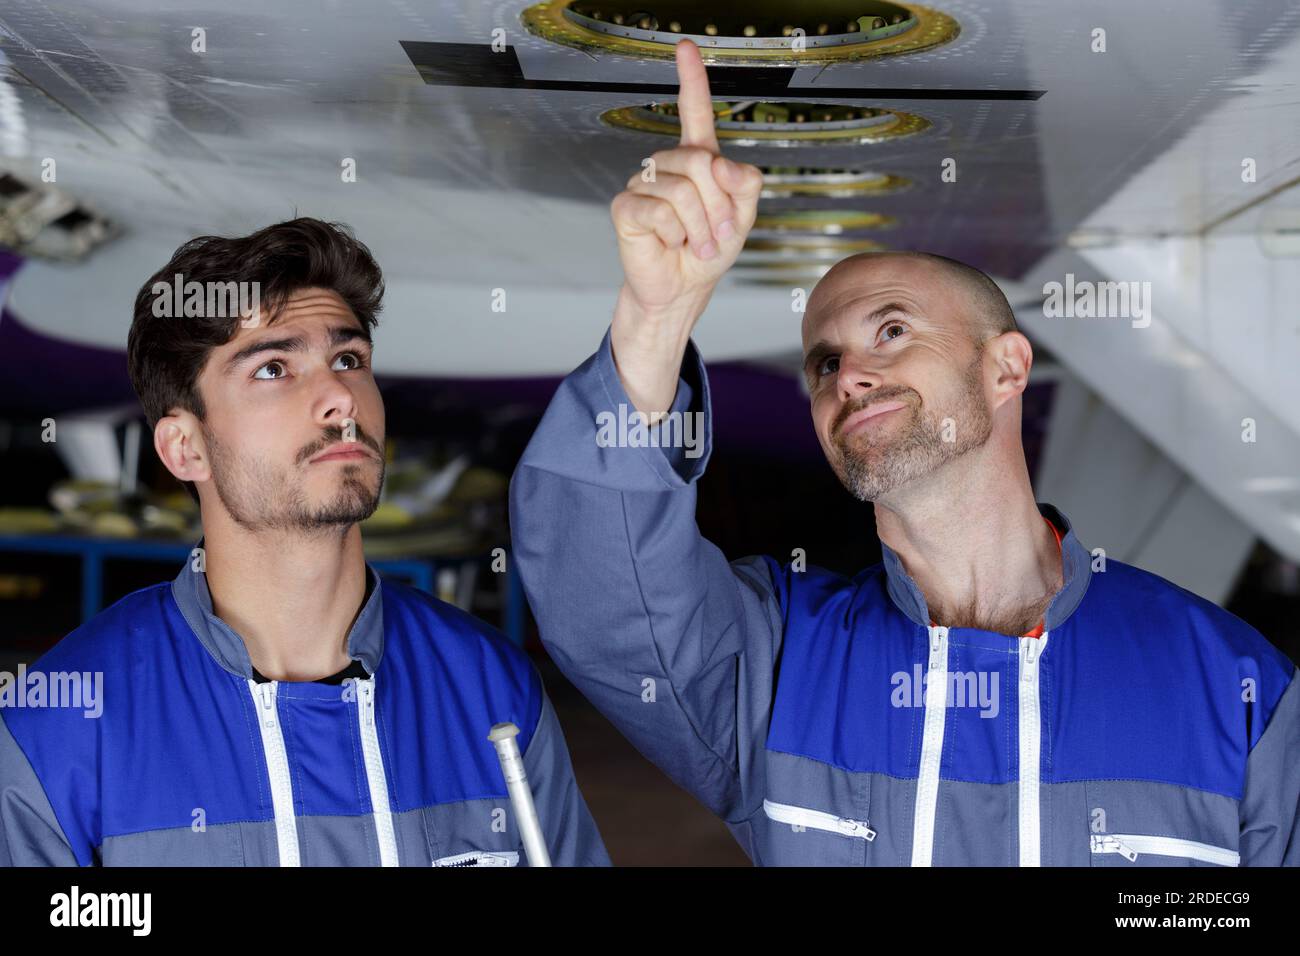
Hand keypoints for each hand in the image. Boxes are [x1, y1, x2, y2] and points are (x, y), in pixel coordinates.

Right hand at [610, 38, 762, 320]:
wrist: (681, 291)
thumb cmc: (707, 253)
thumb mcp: (741, 218)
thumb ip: (745, 185)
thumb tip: (724, 166)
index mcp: (697, 161)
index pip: (694, 112)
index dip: (691, 79)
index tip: (686, 46)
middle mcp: (667, 165)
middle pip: (700, 162)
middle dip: (718, 206)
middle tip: (717, 237)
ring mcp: (643, 183)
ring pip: (683, 190)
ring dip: (699, 227)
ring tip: (695, 246)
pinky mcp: (626, 207)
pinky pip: (660, 211)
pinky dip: (674, 235)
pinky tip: (669, 244)